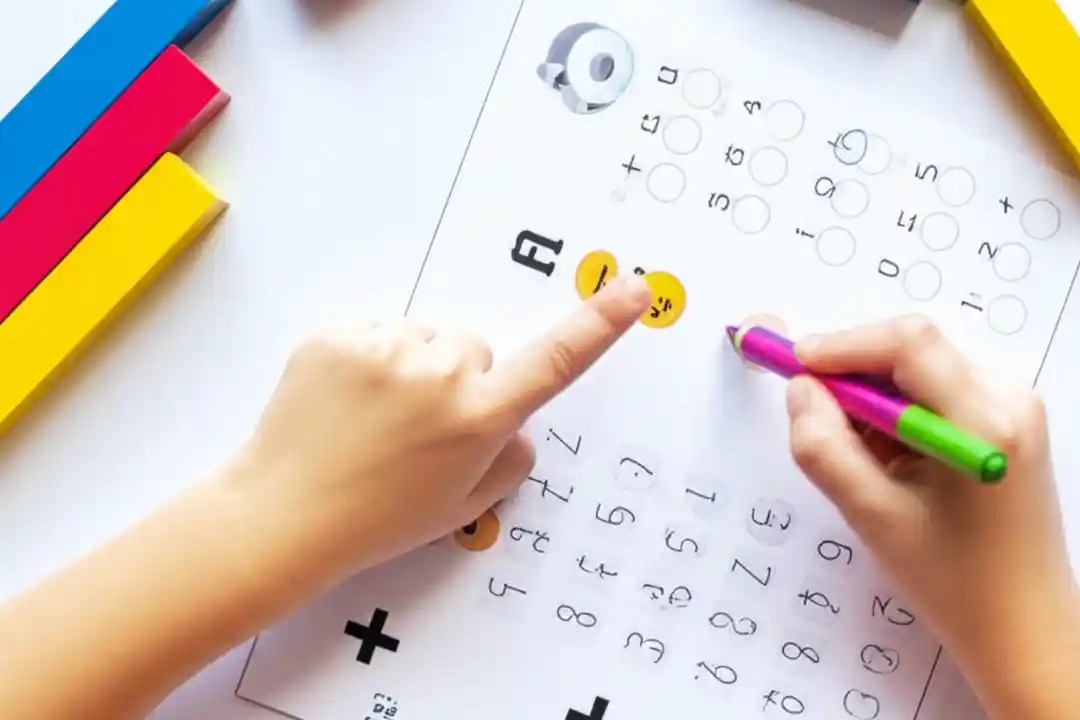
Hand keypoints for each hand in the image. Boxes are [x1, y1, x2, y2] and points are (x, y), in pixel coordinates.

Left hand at [223, 275, 651, 582]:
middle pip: (473, 348)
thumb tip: (515, 419)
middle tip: (416, 430)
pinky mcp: (339, 334)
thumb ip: (511, 456)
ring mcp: (386, 349)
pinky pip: (376, 331)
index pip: (555, 362)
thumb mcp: (465, 505)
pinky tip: (344, 402)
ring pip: (423, 338)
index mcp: (478, 419)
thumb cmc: (378, 519)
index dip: (600, 324)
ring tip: (372, 419)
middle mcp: (439, 376)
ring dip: (409, 367)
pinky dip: (365, 359)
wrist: (283, 516)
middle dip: (457, 378)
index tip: (633, 288)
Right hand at [759, 314, 1079, 717]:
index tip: (795, 366)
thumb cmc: (952, 580)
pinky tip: (892, 460)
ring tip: (861, 459)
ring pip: (923, 369)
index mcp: (983, 422)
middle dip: (855, 373)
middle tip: (814, 416)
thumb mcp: (872, 516)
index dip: (843, 344)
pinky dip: (901, 410)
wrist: (1024, 624)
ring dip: (876, 397)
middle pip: (914, 350)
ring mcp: (1016, 406)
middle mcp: (1010, 398)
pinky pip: (940, 389)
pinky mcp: (1011, 420)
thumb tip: (801, 389)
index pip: (908, 343)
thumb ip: (825, 447)